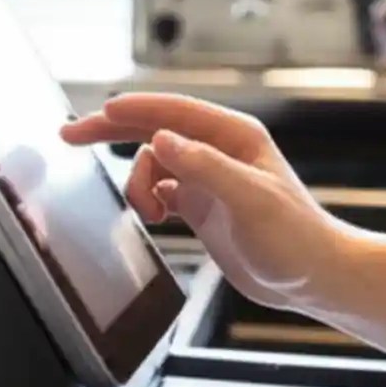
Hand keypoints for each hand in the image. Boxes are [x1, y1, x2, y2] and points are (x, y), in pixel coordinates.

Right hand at [61, 93, 355, 310]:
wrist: (314, 276)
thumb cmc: (296, 237)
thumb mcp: (250, 198)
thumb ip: (205, 167)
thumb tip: (160, 140)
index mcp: (233, 135)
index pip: (172, 111)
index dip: (132, 109)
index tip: (97, 113)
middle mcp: (217, 150)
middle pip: (152, 128)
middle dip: (111, 130)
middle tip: (70, 134)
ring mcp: (208, 177)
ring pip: (151, 164)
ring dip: (137, 185)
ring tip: (147, 213)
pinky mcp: (201, 204)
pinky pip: (158, 189)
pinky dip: (147, 200)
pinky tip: (156, 218)